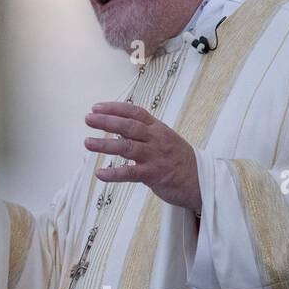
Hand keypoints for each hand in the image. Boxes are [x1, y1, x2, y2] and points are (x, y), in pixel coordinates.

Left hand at [83, 101, 201, 213]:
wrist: (201, 181)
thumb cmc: (179, 160)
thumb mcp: (164, 139)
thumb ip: (143, 133)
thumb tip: (118, 128)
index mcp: (158, 128)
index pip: (134, 113)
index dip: (115, 108)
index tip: (96, 107)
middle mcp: (156, 139)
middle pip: (129, 127)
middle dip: (107, 122)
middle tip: (89, 119)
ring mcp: (155, 157)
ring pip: (127, 148)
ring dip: (105, 145)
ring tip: (88, 143)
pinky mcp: (154, 175)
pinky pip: (131, 173)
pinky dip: (114, 173)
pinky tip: (100, 173)